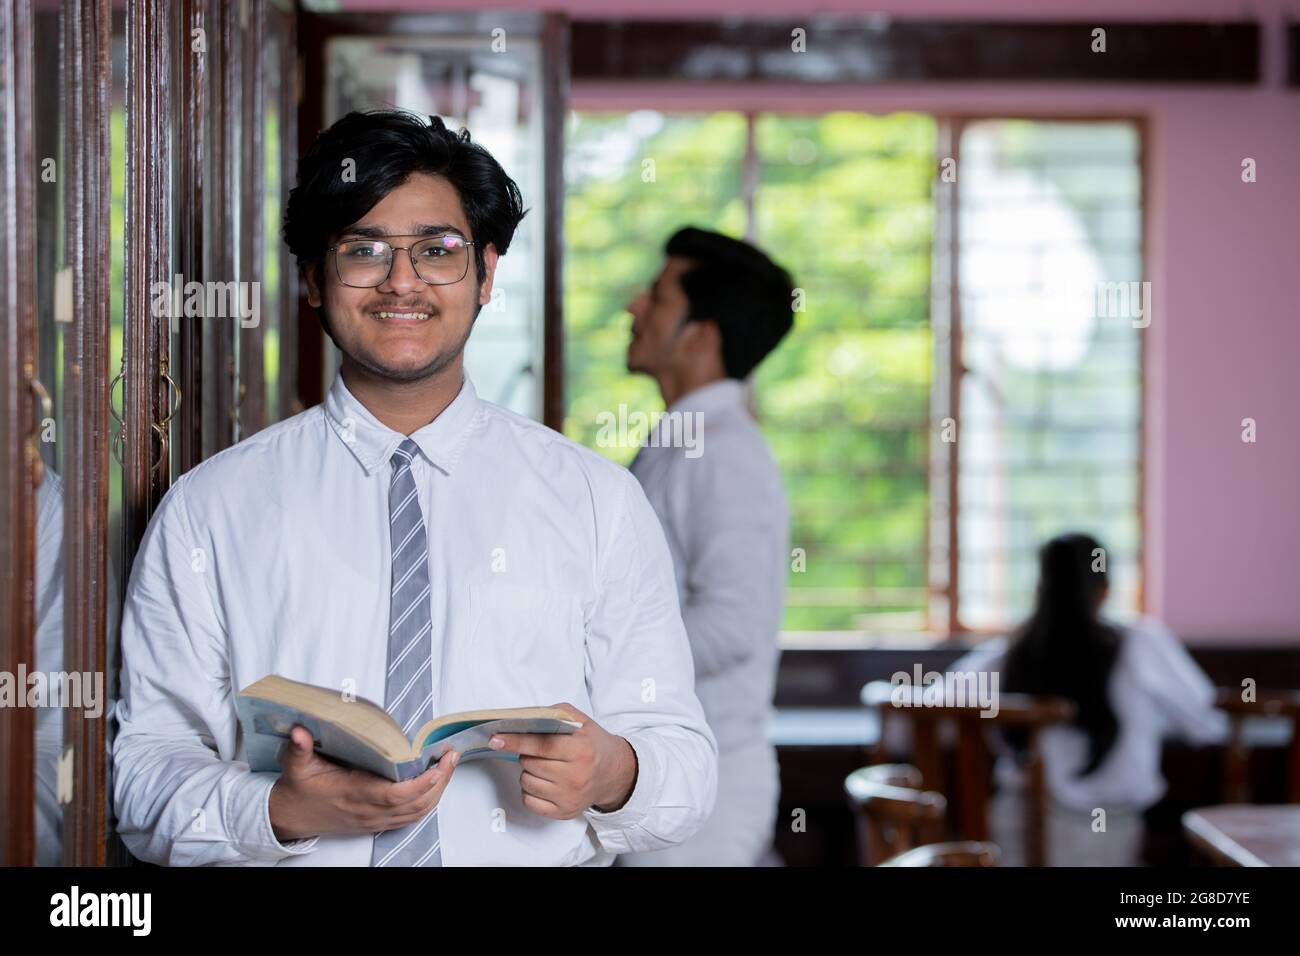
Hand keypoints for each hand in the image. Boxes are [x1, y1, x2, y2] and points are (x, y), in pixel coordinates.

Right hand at [268, 725, 458, 841]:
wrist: (291, 817)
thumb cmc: (298, 789)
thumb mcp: (294, 766)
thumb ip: (298, 748)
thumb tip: (299, 730)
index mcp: (353, 793)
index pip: (394, 795)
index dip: (421, 783)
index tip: (438, 764)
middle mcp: (367, 810)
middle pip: (415, 804)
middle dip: (439, 781)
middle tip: (451, 756)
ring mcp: (373, 820)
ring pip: (416, 813)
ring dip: (437, 792)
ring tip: (449, 766)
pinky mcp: (376, 823)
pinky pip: (410, 818)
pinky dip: (427, 802)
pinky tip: (435, 785)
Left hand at [488, 702, 637, 819]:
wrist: (614, 773)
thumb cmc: (593, 745)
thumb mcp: (580, 721)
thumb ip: (554, 713)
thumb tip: (522, 718)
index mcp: (581, 750)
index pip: (541, 745)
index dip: (516, 741)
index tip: (496, 739)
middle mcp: (576, 775)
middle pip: (530, 763)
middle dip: (527, 754)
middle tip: (539, 751)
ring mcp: (569, 796)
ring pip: (526, 782)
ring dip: (528, 771)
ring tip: (545, 766)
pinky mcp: (563, 812)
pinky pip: (529, 801)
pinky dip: (530, 790)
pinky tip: (544, 782)